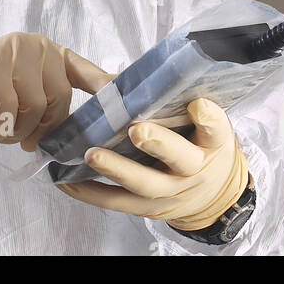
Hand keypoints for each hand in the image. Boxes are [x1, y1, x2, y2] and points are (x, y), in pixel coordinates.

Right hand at [0, 31, 113, 150]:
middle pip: (60, 96)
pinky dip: (2, 125)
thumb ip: (51, 102)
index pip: (86, 70)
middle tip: (30, 143)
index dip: (106, 86)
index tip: (125, 101)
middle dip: (46, 127)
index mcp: (54, 55)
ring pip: (34, 103)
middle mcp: (39, 47)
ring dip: (20, 129)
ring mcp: (14, 50)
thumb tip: (80, 132)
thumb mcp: (27, 94)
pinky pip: (7, 105)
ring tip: (7, 133)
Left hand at [57, 97, 249, 230]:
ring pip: (143, 183)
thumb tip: (141, 75)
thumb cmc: (204, 148)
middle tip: (135, 130)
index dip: (207, 118)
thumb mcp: (209, 128)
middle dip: (157, 144)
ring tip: (91, 154)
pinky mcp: (147, 208)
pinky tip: (67, 179)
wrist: (214, 198)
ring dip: (116, 168)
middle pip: (179, 159)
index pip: (216, 130)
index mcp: (212, 144)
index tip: (196, 104)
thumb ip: (184, 105)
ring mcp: (170, 192)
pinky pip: (116, 202)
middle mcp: (194, 170)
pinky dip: (90, 192)